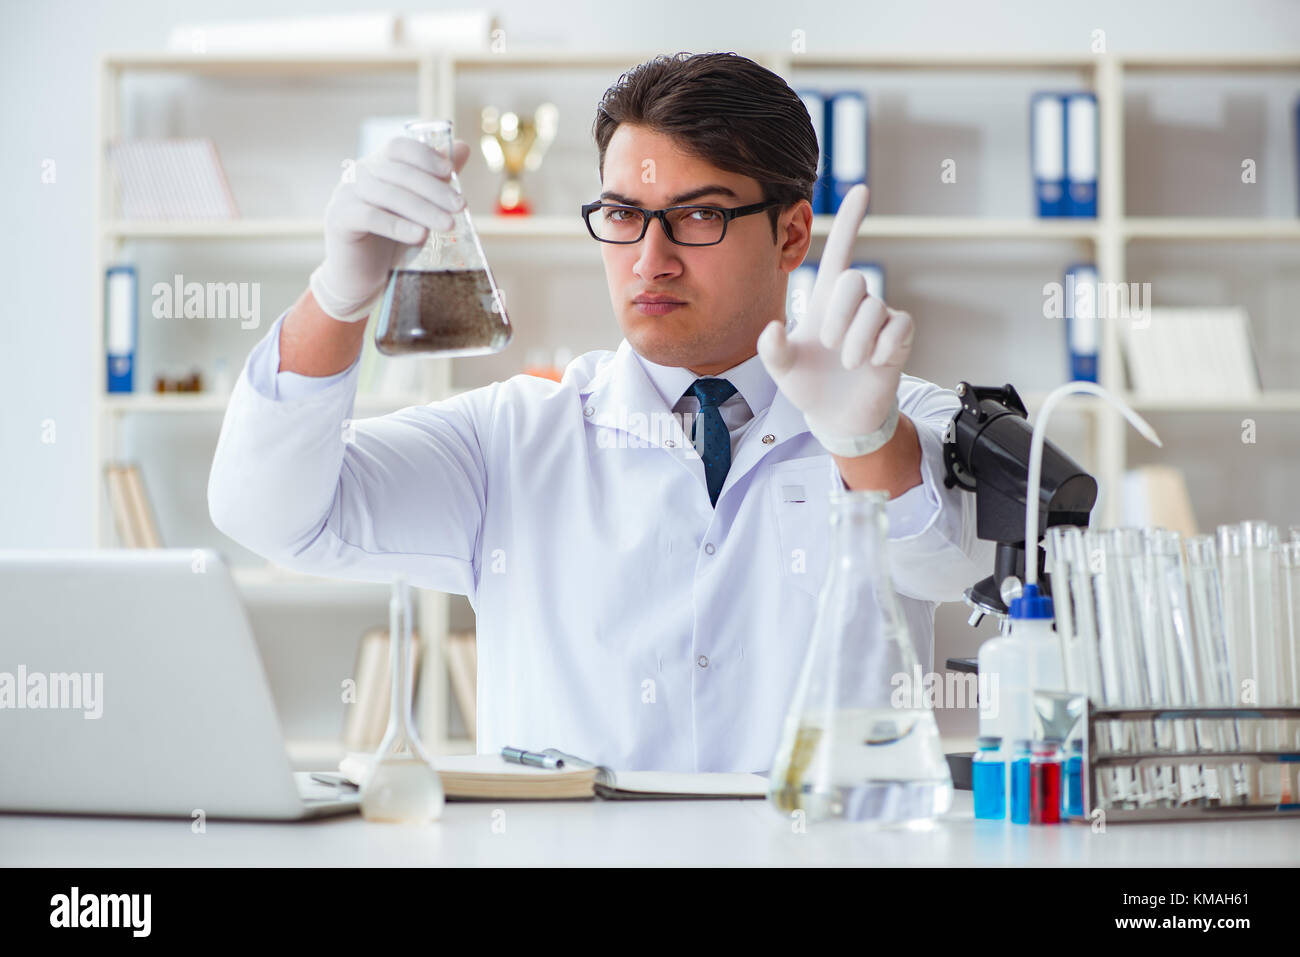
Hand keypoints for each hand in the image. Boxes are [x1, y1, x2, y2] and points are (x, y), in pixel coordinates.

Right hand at [309, 136, 471, 320]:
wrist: (359, 277)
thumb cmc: (390, 240)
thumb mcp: (417, 208)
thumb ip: (436, 179)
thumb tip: (463, 147)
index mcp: (378, 166)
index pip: (399, 147)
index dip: (425, 156)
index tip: (450, 172)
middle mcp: (359, 175)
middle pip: (398, 171)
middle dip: (434, 188)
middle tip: (460, 206)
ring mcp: (346, 196)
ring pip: (387, 194)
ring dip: (422, 208)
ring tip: (448, 225)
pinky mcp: (339, 220)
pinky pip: (369, 217)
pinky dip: (397, 225)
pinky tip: (419, 235)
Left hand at [757, 184, 913, 448]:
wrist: (836, 418)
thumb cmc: (810, 386)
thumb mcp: (782, 369)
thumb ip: (772, 349)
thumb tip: (771, 329)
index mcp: (826, 300)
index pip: (842, 251)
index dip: (851, 221)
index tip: (861, 189)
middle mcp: (855, 304)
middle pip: (854, 281)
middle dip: (839, 313)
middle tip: (829, 344)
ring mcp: (878, 321)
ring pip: (873, 308)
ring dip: (856, 340)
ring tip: (848, 362)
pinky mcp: (897, 340)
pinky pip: (898, 327)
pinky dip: (881, 347)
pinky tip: (872, 362)